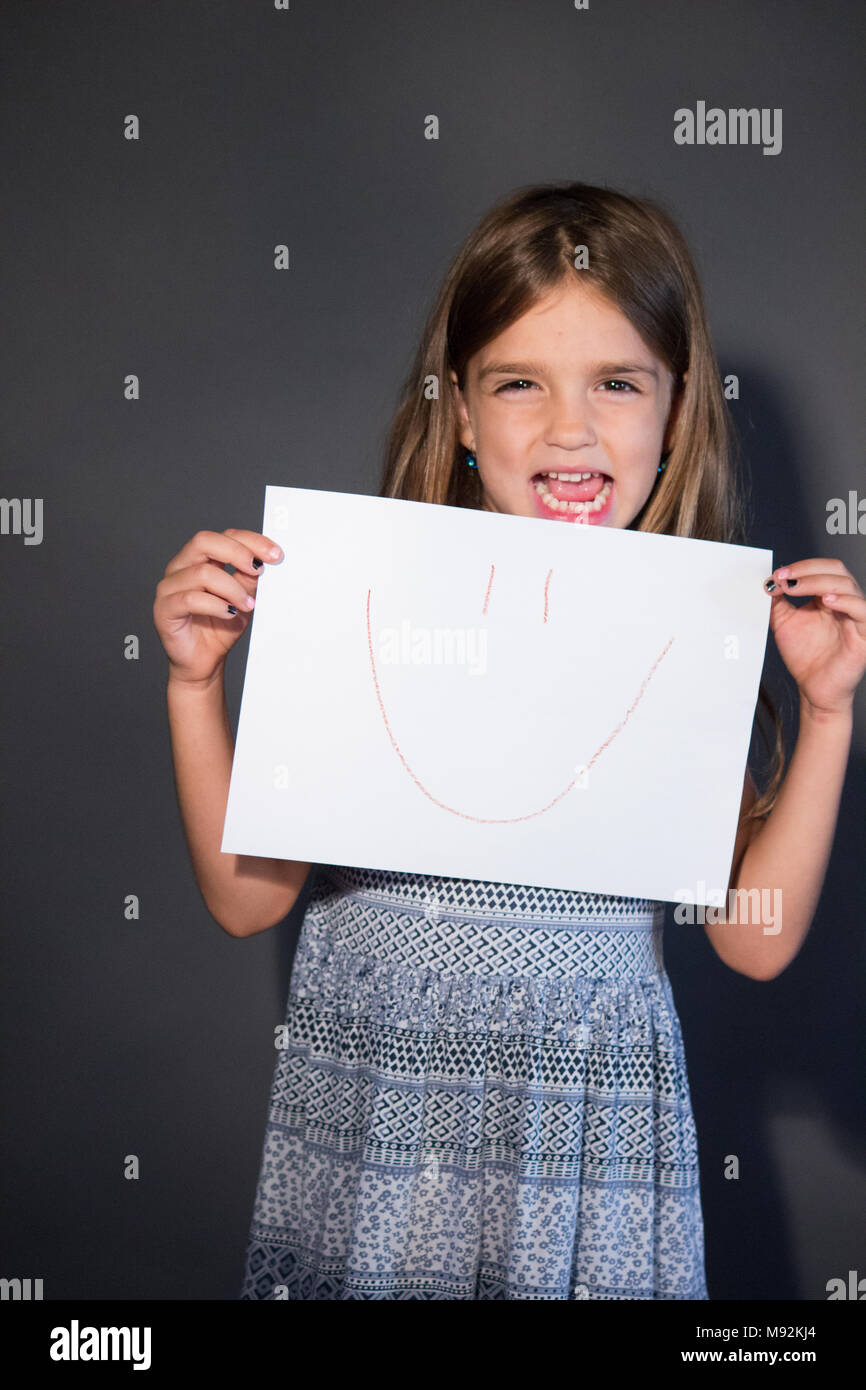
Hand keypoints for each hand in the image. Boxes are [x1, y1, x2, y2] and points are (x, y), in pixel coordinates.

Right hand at [153, 528, 282, 685]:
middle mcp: (181, 567)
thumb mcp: (243, 599)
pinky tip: (229, 613)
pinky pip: (191, 599)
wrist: (204, 661)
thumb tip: (264, 560)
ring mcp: (169, 587)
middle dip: (237, 553)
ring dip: (232, 588)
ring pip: (202, 572)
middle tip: (259, 569)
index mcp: (200, 559)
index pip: (224, 536)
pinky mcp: (164, 608)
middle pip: (204, 541)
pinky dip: (216, 605)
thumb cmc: (220, 628)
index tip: (274, 554)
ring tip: (247, 605)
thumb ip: (248, 578)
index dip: (250, 541)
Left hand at [764, 558, 865, 716]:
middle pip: (836, 571)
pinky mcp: (864, 634)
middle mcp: (844, 603)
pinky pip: (862, 611)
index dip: (800, 566)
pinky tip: (828, 601)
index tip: (777, 575)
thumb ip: (776, 603)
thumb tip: (767, 582)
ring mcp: (856, 617)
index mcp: (828, 597)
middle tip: (784, 578)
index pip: (822, 568)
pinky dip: (846, 602)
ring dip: (819, 582)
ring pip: (847, 586)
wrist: (814, 688)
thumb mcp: (784, 623)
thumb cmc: (806, 657)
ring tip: (796, 588)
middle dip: (807, 570)